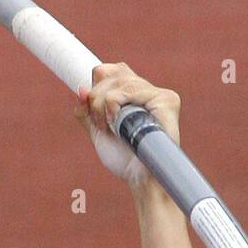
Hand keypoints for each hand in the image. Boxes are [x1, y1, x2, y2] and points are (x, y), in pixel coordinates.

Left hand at [74, 63, 180, 190]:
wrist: (139, 179)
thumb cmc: (124, 159)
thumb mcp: (98, 133)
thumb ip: (87, 112)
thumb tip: (80, 89)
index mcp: (135, 94)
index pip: (111, 69)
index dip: (96, 83)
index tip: (90, 106)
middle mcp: (148, 90)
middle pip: (110, 71)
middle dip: (95, 97)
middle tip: (101, 124)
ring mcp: (159, 94)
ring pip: (117, 80)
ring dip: (102, 106)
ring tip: (110, 129)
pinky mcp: (166, 100)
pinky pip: (126, 90)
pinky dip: (113, 106)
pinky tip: (117, 124)